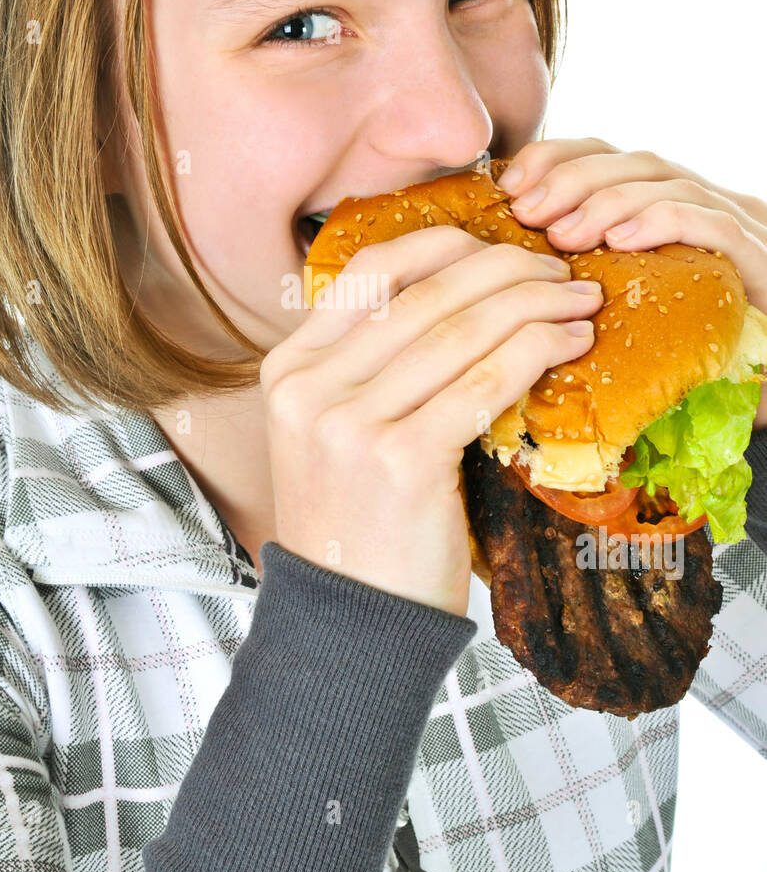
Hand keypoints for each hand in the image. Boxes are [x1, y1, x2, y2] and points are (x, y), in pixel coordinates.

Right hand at [260, 229, 602, 616]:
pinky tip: (572, 345)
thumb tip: (461, 300)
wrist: (349, 626)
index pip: (369, 271)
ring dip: (536, 304)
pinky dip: (538, 352)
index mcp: (289, 369)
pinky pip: (484, 382)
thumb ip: (373, 368)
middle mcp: (310, 387)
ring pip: (462, 332)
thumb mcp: (336, 435)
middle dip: (508, 270)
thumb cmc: (359, 529)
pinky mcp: (400, 460)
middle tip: (561, 272)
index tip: (500, 248)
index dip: (444, 245)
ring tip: (581, 303)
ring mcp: (349, 423)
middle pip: (425, 293)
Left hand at [496, 137, 766, 429]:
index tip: (510, 185)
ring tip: (562, 235)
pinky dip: (662, 222)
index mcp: (670, 204)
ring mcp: (738, 225)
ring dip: (607, 202)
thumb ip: (589, 280)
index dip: (556, 158)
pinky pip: (712, 224)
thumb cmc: (698, 346)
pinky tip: (620, 242)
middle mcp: (705, 203)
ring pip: (668, 182)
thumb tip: (515, 277)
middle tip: (527, 212)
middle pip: (633, 162)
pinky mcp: (760, 258)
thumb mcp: (634, 303)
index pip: (610, 153)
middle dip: (571, 178)